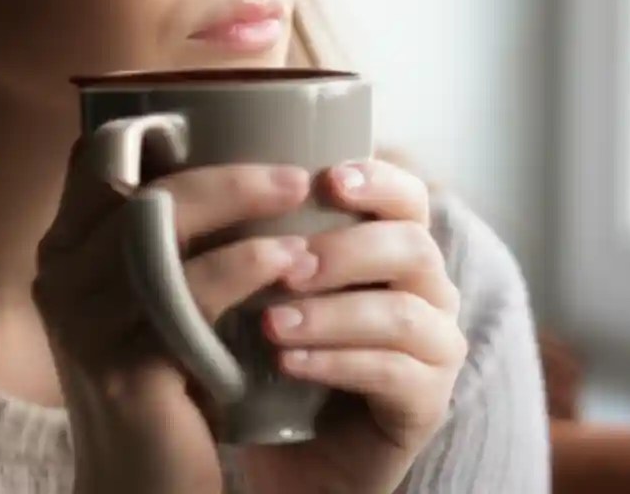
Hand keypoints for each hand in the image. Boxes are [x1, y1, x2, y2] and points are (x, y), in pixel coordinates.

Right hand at [33, 142, 319, 493]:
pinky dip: (245, 265)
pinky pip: (188, 294)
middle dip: (219, 171)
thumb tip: (243, 160)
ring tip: (304, 204)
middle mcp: (58, 278)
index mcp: (62, 251)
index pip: (92, 158)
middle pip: (133, 187)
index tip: (226, 119)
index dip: (151, 125)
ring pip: (159, 232)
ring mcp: (84, 323)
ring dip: (240, 207)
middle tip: (295, 173)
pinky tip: (290, 258)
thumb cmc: (165, 385)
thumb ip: (169, 241)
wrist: (142, 488)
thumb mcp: (153, 302)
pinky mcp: (122, 366)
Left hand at [238, 159, 467, 493]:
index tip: (326, 179)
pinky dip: (338, 364)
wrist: (287, 451)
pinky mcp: (427, 402)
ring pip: (404, 314)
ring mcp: (434, 346)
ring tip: (272, 324)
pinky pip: (395, 373)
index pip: (406, 197)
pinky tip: (289, 364)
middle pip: (411, 246)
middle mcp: (426, 289)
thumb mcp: (258, 288)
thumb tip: (196, 185)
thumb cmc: (271, 353)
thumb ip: (255, 238)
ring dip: (333, 313)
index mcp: (392, 247)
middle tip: (287, 264)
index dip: (377, 180)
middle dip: (346, 250)